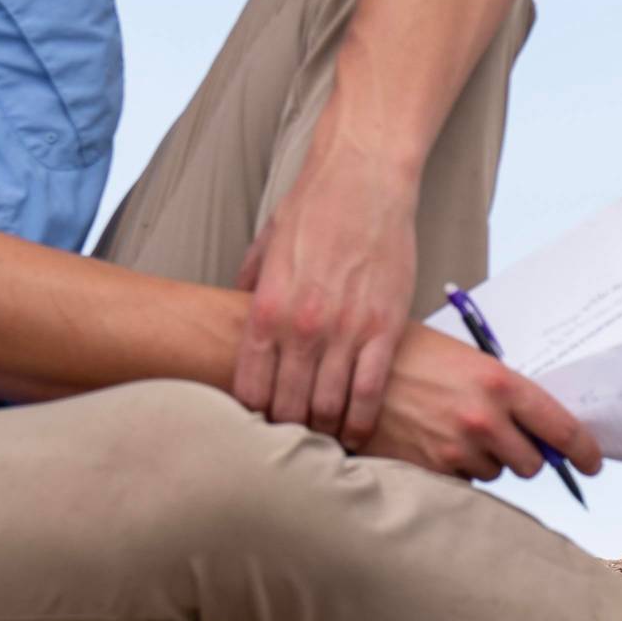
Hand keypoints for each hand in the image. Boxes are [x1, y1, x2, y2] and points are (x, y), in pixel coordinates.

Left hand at [234, 146, 423, 448]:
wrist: (363, 177)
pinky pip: (371, 391)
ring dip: (326, 432)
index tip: (260, 429)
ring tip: (327, 441)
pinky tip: (360, 430)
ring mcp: (345, 330)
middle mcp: (301, 326)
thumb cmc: (315, 206)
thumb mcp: (265, 247)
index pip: (249, 387)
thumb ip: (250, 286)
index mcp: (266, 310)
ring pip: (329, 407)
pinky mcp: (385, 327)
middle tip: (295, 443)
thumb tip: (236, 306)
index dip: (252, 418)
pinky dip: (364, 419)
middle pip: (288, 407)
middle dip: (289, 432)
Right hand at [368, 322, 600, 485]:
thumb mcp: (467, 361)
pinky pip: (461, 483)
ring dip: (483, 460)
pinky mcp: (429, 470)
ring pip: (493, 474)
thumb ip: (505, 395)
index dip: (584, 450)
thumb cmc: (412, 356)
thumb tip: (539, 432)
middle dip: (522, 455)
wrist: (348, 367)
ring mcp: (456, 449)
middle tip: (502, 437)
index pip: (561, 428)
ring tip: (450, 428)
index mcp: (500, 383)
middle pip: (531, 464)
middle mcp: (484, 419)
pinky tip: (430, 441)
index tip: (592, 463)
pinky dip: (452, 469)